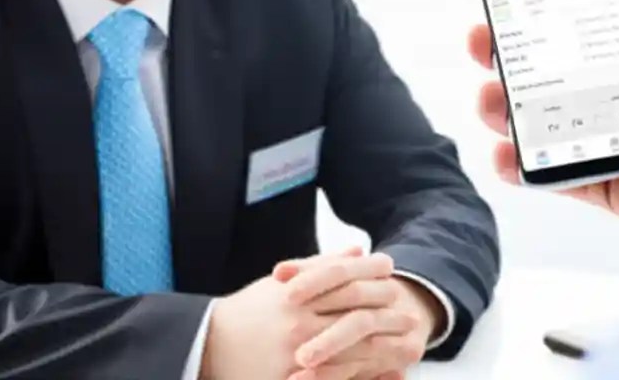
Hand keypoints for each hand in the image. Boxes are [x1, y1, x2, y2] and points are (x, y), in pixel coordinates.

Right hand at [199, 249, 410, 379]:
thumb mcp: (281, 283)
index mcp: (295, 294)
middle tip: (411, 314)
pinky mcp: (293, 379)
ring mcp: (297, 353)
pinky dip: (364, 374)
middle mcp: (298, 322)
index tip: (393, 272)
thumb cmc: (248, 312)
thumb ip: (321, 266)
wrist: (207, 348)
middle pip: (355, 314)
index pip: (345, 280)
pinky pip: (337, 377)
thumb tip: (358, 250)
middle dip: (387, 313)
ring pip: (352, 348)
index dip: (373, 275)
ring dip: (385, 345)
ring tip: (408, 342)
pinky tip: (384, 371)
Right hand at [468, 0, 618, 242]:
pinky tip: (502, 153)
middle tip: (481, 39)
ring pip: (549, 122)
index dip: (554, 12)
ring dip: (509, 109)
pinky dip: (525, 167)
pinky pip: (559, 175)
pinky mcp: (613, 187)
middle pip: (559, 73)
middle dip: (516, 56)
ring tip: (487, 98)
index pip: (594, 29)